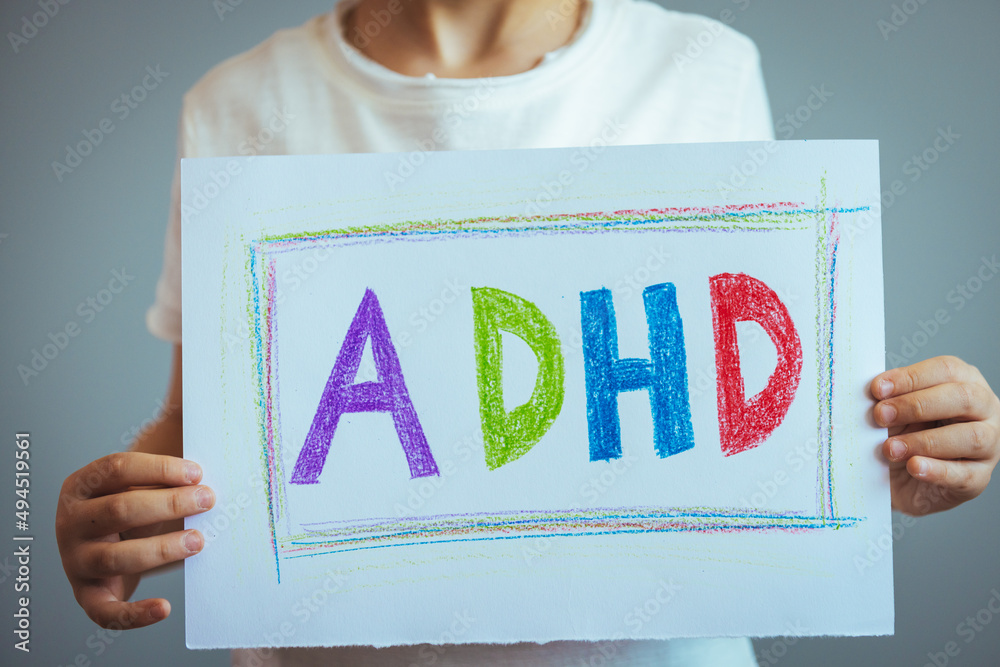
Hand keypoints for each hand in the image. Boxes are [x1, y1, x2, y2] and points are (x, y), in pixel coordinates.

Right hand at [56, 452, 214, 628]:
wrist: (107, 552)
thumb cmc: (135, 506)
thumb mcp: (141, 476)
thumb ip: (164, 440)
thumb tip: (189, 389)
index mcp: (82, 485)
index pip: (118, 468)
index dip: (160, 468)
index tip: (198, 472)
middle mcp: (71, 521)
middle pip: (121, 509)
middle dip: (169, 504)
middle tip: (209, 500)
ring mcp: (76, 560)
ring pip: (118, 556)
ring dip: (162, 548)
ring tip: (199, 541)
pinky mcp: (88, 596)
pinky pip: (107, 611)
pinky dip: (135, 613)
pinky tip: (164, 608)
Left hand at [871, 356, 999, 515]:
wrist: (901, 479)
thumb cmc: (903, 433)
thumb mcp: (894, 410)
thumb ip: (888, 398)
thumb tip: (871, 390)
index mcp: (964, 381)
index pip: (945, 370)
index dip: (910, 378)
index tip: (877, 389)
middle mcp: (984, 409)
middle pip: (963, 398)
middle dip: (917, 406)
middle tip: (881, 416)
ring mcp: (989, 444)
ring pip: (971, 437)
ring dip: (926, 441)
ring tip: (891, 448)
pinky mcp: (980, 477)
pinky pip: (965, 474)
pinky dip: (937, 471)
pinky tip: (914, 467)